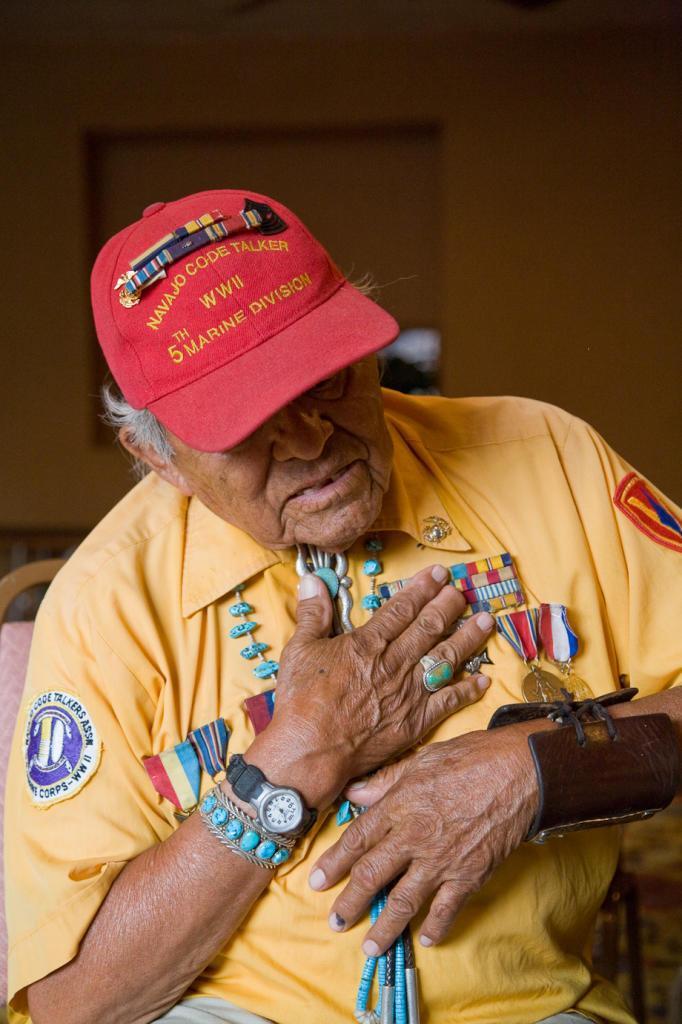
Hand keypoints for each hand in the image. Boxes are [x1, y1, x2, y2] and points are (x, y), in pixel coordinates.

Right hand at [247, 566, 494, 807]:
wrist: (311, 750)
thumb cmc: (301, 701)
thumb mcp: (299, 649)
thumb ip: (313, 613)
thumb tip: (314, 579)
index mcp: (367, 644)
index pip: (401, 608)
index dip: (422, 588)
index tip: (439, 574)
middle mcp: (393, 664)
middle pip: (429, 628)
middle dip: (449, 606)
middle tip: (463, 591)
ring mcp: (407, 694)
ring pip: (444, 659)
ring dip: (467, 638)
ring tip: (486, 621)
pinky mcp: (414, 722)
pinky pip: (447, 702)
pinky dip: (467, 690)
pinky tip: (483, 680)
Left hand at [308, 726, 539, 952]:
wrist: (520, 771)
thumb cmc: (472, 757)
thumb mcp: (422, 759)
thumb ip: (385, 781)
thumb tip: (354, 793)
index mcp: (399, 804)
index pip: (357, 839)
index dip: (335, 862)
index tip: (318, 881)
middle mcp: (414, 836)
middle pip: (373, 875)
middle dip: (350, 903)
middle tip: (335, 922)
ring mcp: (441, 859)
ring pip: (404, 900)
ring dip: (384, 926)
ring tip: (370, 947)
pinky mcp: (469, 874)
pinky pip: (447, 908)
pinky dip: (435, 926)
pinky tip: (425, 939)